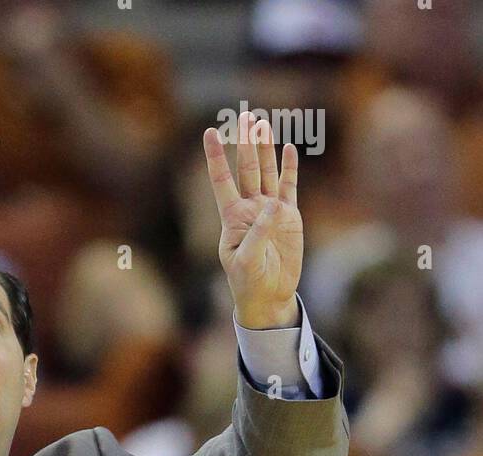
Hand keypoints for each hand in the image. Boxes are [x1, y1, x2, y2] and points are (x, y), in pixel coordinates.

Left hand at [202, 113, 302, 327]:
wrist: (269, 296)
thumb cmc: (249, 282)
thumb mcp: (246, 261)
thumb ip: (258, 233)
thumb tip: (272, 205)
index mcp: (232, 217)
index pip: (222, 180)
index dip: (216, 157)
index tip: (209, 133)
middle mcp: (250, 208)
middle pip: (246, 168)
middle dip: (245, 142)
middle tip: (244, 115)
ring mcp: (270, 210)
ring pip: (267, 172)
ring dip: (265, 148)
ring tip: (263, 123)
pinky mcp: (289, 217)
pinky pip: (289, 187)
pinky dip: (289, 168)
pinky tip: (288, 149)